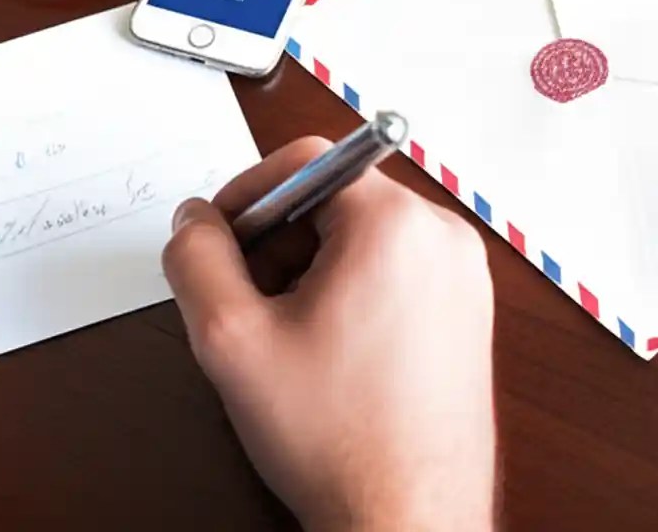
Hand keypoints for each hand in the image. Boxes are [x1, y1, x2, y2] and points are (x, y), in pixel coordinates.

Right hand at [162, 138, 495, 530]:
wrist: (406, 519)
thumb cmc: (339, 439)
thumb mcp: (230, 337)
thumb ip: (195, 257)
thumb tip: (193, 220)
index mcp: (395, 226)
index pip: (305, 160)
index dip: (245, 196)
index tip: (220, 244)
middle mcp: (442, 239)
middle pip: (331, 198)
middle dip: (276, 243)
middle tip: (248, 304)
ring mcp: (461, 277)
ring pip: (358, 237)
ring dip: (307, 271)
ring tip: (287, 337)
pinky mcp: (464, 312)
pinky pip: (390, 270)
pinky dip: (346, 293)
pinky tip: (324, 350)